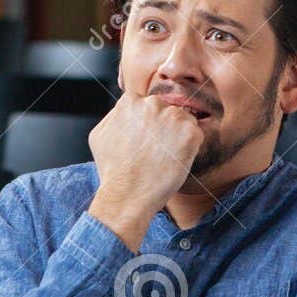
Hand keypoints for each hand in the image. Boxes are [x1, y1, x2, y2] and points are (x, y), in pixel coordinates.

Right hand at [87, 91, 204, 249]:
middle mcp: (152, 103)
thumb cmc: (112, 170)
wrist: (126, 196)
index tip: (146, 142)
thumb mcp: (100, 135)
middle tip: (155, 152)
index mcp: (131, 100)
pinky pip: (196, 136)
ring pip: (184, 121)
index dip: (150, 126)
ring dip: (178, 137)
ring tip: (163, 159)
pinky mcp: (190, 133)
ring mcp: (173, 116)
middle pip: (167, 110)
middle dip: (165, 128)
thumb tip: (127, 110)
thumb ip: (115, 116)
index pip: (149, 106)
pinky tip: (173, 161)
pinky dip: (189, 149)